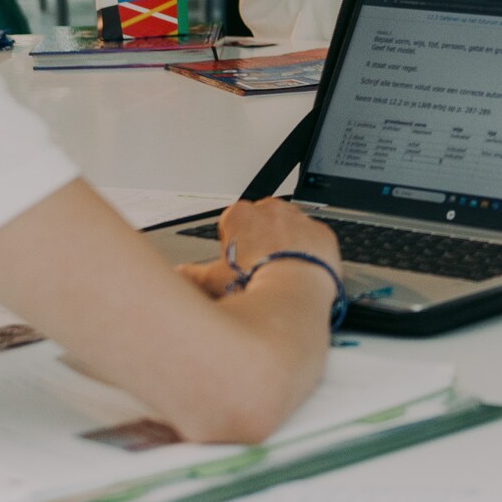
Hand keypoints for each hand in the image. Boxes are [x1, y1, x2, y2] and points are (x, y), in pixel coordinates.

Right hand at [176, 199, 341, 298]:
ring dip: (287, 245)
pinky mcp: (321, 232)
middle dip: (261, 242)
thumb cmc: (252, 282)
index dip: (235, 246)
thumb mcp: (213, 280)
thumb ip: (192, 274)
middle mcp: (270, 209)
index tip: (238, 262)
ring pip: (291, 229)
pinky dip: (310, 254)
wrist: (291, 292)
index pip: (233, 223)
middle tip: (259, 269)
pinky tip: (303, 272)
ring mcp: (298, 218)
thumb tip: (179, 275)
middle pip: (263, 223)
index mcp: (240, 215)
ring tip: (282, 273)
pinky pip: (315, 240)